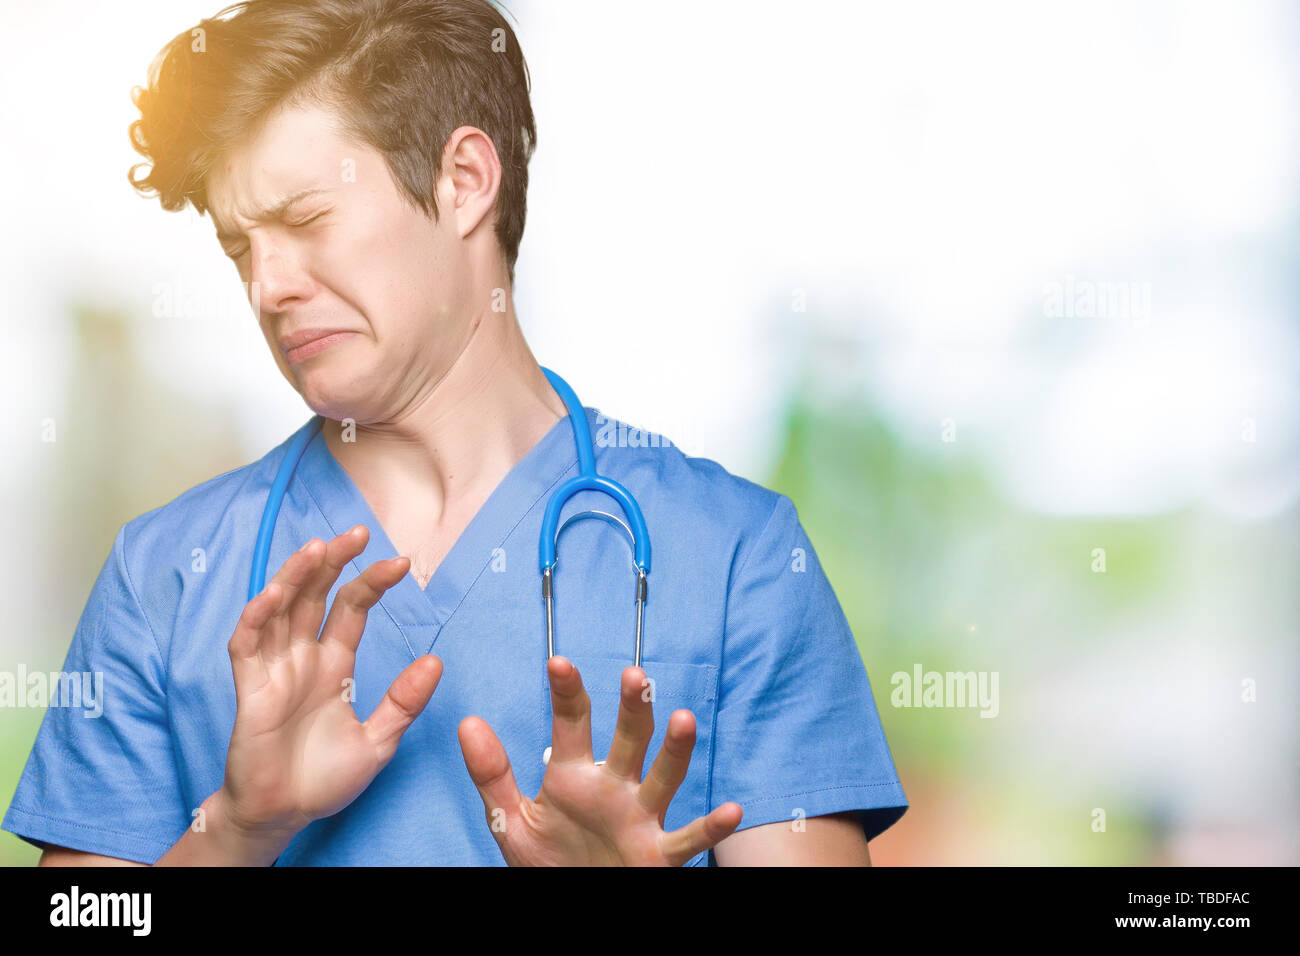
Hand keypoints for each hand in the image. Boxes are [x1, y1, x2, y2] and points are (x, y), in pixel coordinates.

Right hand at [221, 525, 441, 843]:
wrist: (284, 816)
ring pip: (280, 608)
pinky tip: (277, 593)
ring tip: (318, 548)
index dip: (371, 583)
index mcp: (334, 665)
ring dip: (296, 576)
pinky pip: (247, 643)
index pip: (351, 609)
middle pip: (315, 596)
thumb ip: (404, 702)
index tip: (400, 562)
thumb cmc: (324, 778)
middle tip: (356, 533)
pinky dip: (259, 616)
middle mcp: (303, 658)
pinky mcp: (248, 689)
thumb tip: (436, 661)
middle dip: (334, 562)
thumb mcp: (379, 740)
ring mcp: (274, 670)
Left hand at [458, 656, 742, 865]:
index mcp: (574, 774)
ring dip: (675, 749)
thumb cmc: (549, 859)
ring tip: (683, 719)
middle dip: (632, 708)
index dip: (567, 693)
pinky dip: (711, 827)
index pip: (573, 723)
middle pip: (628, 739)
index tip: (558, 663)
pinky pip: (688, 838)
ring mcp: (640, 817)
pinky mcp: (658, 854)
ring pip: (663, 776)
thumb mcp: (511, 819)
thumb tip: (468, 723)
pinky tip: (731, 811)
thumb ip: (491, 773)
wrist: (575, 901)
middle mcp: (614, 787)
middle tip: (633, 676)